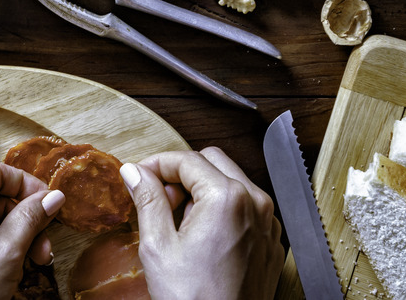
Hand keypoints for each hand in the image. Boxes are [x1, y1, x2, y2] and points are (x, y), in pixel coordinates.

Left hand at [0, 162, 64, 299]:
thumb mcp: (8, 252)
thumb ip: (32, 217)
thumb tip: (54, 197)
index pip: (0, 172)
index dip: (30, 188)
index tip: (52, 205)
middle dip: (22, 221)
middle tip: (44, 248)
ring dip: (8, 235)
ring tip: (29, 262)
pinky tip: (5, 265)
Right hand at [122, 148, 283, 299]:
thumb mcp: (158, 247)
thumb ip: (147, 200)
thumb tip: (135, 173)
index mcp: (228, 198)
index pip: (187, 160)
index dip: (157, 164)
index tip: (139, 176)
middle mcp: (255, 204)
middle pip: (212, 162)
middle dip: (181, 174)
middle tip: (158, 198)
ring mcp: (268, 223)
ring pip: (231, 183)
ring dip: (202, 191)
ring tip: (178, 223)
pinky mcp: (270, 242)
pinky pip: (246, 209)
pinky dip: (222, 210)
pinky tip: (201, 237)